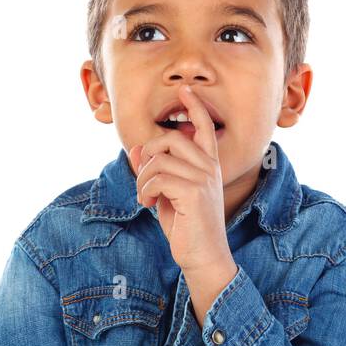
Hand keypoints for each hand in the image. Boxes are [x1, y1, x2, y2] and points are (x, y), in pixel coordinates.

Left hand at [129, 84, 232, 275]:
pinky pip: (156, 178)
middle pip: (170, 139)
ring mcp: (203, 178)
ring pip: (158, 159)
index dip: (195, 106)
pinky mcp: (194, 192)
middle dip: (148, 154)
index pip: (204, 127)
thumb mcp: (167, 193)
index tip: (186, 89)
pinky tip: (149, 204)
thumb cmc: (187, 226)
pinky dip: (145, 191)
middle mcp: (208, 167)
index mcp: (208, 164)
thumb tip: (137, 148)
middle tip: (144, 179)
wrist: (203, 256)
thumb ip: (155, 169)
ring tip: (146, 196)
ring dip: (142, 179)